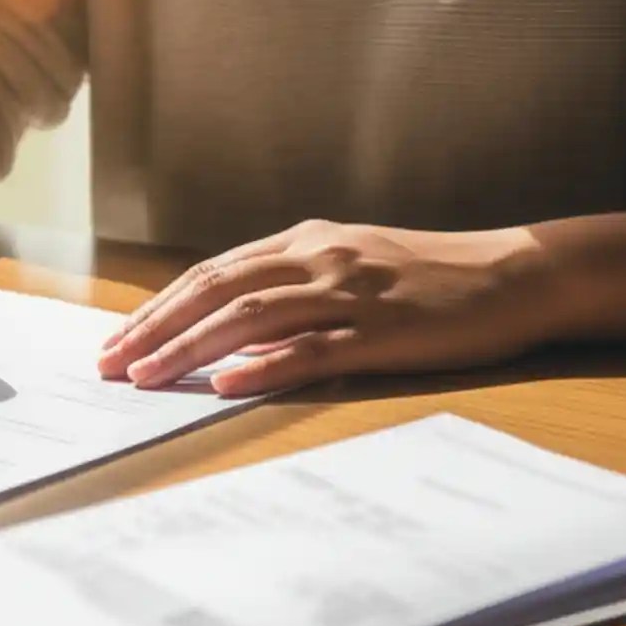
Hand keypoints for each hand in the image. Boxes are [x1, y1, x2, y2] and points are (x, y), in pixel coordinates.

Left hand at [98, 219, 557, 395]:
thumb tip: (229, 328)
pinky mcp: (383, 331)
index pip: (211, 274)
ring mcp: (348, 292)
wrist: (516, 273)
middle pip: (216, 290)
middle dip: (155, 328)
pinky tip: (227, 383)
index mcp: (305, 242)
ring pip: (250, 316)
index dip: (158, 308)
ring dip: (190, 347)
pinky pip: (313, 348)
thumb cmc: (429, 278)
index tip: (117, 340)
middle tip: (109, 364)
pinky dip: (266, 365)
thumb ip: (294, 285)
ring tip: (145, 377)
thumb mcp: (351, 264)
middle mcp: (317, 258)